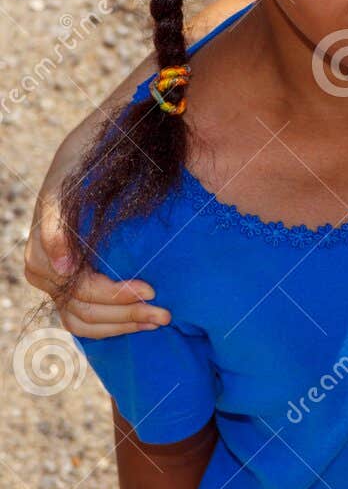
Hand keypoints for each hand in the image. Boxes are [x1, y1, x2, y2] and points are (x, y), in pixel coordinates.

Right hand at [24, 184, 168, 338]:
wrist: (82, 161)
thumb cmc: (79, 176)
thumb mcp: (66, 196)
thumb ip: (57, 231)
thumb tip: (64, 267)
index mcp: (42, 256)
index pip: (81, 290)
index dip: (116, 295)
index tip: (151, 290)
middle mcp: (45, 274)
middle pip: (85, 310)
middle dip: (126, 314)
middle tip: (165, 313)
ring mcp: (56, 285)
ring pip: (83, 322)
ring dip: (122, 325)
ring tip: (157, 320)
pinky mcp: (69, 291)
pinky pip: (84, 322)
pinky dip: (112, 327)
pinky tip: (142, 324)